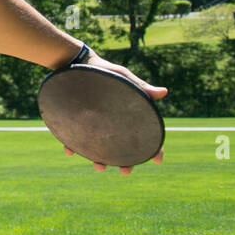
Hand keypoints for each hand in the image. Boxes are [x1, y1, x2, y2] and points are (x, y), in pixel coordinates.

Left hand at [63, 52, 166, 174]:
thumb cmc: (105, 70)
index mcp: (126, 116)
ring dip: (98, 159)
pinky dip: (71, 145)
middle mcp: (110, 124)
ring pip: (97, 148)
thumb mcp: (123, 77)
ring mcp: (92, 125)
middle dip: (124, 161)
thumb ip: (140, 87)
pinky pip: (72, 137)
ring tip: (98, 166)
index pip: (144, 135)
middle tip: (125, 171)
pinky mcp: (74, 122)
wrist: (77, 62)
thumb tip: (164, 92)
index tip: (157, 160)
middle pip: (120, 148)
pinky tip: (70, 151)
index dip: (153, 148)